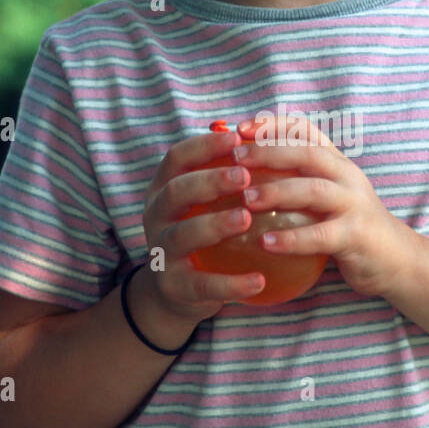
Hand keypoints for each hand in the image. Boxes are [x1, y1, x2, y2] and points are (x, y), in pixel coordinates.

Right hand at [141, 125, 264, 318]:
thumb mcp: (206, 202)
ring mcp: (161, 251)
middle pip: (176, 192)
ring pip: (183, 236)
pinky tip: (260, 280)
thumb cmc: (204, 231)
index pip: (177, 158)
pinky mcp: (174, 286)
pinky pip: (203, 284)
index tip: (236, 137)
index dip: (204, 146)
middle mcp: (156, 216)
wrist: (178, 289)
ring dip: (214, 225)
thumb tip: (272, 138)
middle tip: (245, 175)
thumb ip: (230, 174)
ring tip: (247, 219)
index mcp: (164, 188)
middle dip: (209, 181)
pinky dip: (231, 284)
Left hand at [234, 113, 404, 298]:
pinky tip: (265, 243)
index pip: (305, 130)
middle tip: (235, 158)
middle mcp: (347, 176)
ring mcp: (354, 204)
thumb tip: (243, 176)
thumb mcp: (329, 197)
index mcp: (336, 162)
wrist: (398, 259)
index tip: (240, 128)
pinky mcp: (356, 235)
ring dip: (276, 191)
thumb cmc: (350, 227)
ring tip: (245, 198)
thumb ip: (298, 182)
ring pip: (313, 189)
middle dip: (268, 151)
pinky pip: (320, 235)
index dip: (273, 124)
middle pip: (306, 152)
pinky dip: (291, 239)